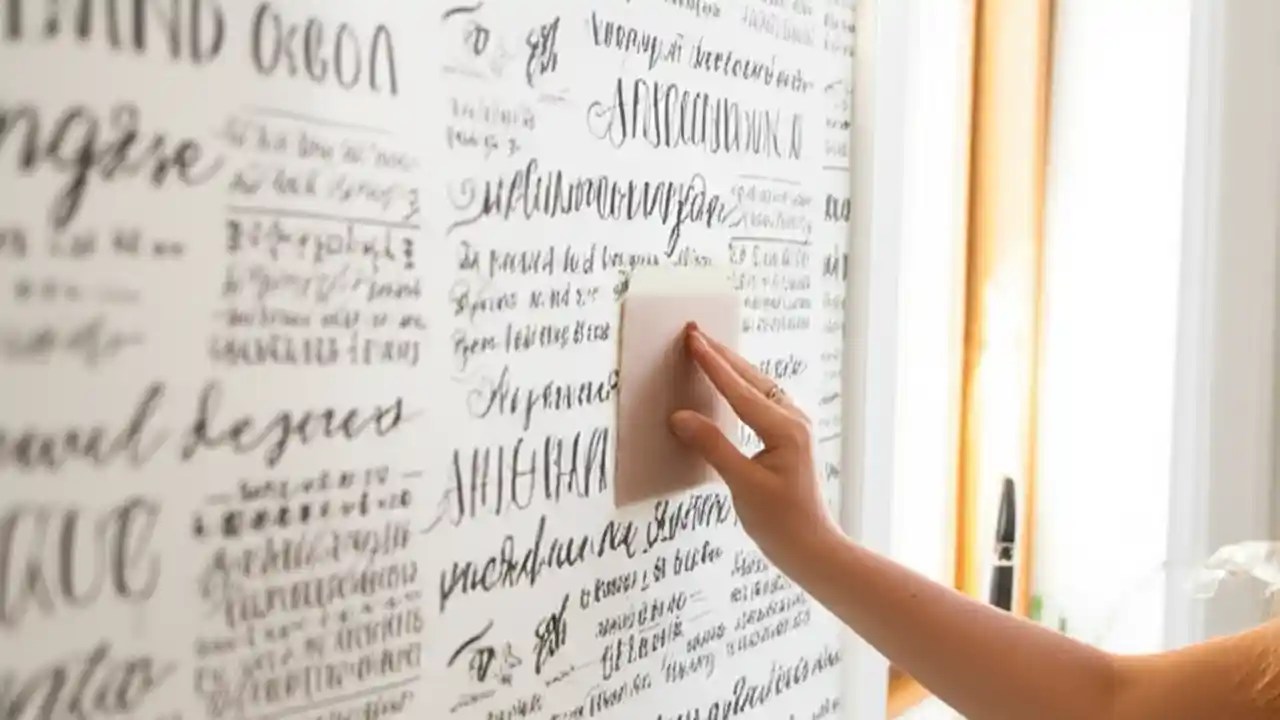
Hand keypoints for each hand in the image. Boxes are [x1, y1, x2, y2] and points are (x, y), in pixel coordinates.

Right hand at [668, 324, 840, 564]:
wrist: (814, 549)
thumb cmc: (782, 524)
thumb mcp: (742, 486)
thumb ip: (712, 446)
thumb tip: (681, 417)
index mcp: (784, 429)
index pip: (738, 389)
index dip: (712, 363)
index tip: (692, 339)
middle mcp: (794, 421)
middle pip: (751, 379)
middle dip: (722, 355)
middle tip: (695, 332)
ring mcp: (795, 428)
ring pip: (759, 387)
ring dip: (733, 367)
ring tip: (708, 349)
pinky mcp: (791, 439)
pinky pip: (763, 401)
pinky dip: (742, 387)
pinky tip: (731, 385)